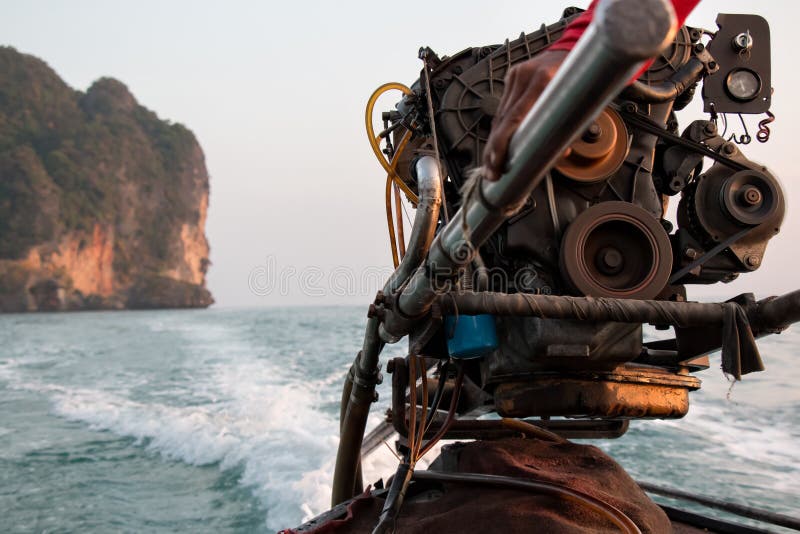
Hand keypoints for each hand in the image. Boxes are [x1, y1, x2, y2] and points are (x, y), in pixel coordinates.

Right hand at [483, 50, 568, 181]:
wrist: (573, 47)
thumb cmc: (580, 76)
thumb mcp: (578, 101)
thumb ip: (566, 127)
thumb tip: (560, 153)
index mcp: (544, 80)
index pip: (514, 118)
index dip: (502, 143)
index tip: (498, 163)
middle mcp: (526, 75)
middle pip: (502, 120)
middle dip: (494, 151)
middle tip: (492, 173)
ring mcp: (516, 74)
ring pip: (500, 116)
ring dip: (495, 142)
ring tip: (492, 164)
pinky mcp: (512, 76)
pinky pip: (503, 107)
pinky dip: (501, 128)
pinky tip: (497, 145)